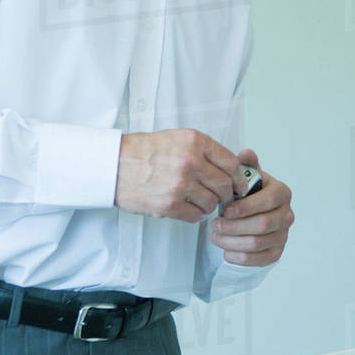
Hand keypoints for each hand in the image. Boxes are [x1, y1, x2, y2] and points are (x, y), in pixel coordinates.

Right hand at [115, 129, 238, 221]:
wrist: (114, 165)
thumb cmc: (145, 152)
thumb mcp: (178, 138)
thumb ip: (205, 151)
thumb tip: (231, 168)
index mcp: (195, 142)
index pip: (231, 163)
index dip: (239, 177)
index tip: (240, 184)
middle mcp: (190, 162)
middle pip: (225, 185)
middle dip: (226, 194)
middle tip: (222, 196)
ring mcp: (180, 184)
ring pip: (212, 202)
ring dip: (209, 204)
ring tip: (198, 199)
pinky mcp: (169, 205)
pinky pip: (196, 215)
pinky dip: (195, 214)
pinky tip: (186, 207)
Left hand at [212, 149, 293, 265]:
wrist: (250, 216)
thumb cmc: (247, 196)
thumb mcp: (246, 178)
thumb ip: (246, 166)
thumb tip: (246, 153)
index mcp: (281, 193)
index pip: (268, 201)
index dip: (246, 207)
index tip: (225, 210)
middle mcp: (287, 214)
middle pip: (263, 224)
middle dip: (235, 226)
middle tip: (214, 225)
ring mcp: (283, 235)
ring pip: (258, 243)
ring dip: (232, 241)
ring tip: (215, 236)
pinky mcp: (276, 252)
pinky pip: (260, 260)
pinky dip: (240, 257)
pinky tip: (226, 251)